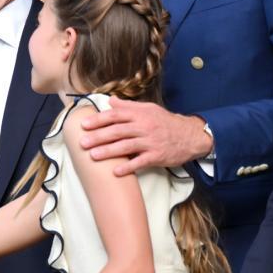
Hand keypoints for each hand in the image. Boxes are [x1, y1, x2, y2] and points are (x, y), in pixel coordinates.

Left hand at [78, 97, 211, 174]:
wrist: (190, 135)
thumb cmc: (165, 122)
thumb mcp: (148, 109)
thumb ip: (128, 106)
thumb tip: (110, 100)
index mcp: (140, 114)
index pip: (115, 115)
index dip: (98, 120)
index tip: (84, 125)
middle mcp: (144, 127)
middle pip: (117, 131)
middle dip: (98, 136)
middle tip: (83, 142)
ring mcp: (150, 142)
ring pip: (126, 146)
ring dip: (108, 152)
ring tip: (93, 156)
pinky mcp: (157, 156)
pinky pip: (140, 162)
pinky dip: (128, 167)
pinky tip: (115, 171)